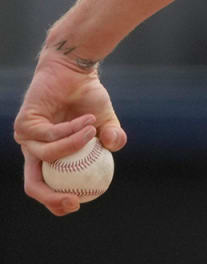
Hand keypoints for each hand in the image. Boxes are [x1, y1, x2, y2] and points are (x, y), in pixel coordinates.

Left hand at [13, 53, 126, 214]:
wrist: (74, 71)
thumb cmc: (88, 98)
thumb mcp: (106, 122)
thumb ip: (111, 137)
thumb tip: (115, 146)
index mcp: (49, 157)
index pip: (45, 187)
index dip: (56, 203)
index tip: (79, 203)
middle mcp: (33, 150)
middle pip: (33, 184)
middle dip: (51, 197)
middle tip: (74, 199)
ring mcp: (27, 138)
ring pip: (49, 155)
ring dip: (76, 145)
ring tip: (94, 129)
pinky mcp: (24, 124)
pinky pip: (50, 136)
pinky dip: (72, 130)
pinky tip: (87, 120)